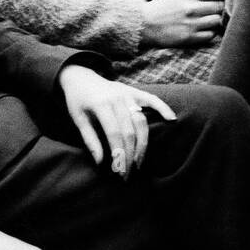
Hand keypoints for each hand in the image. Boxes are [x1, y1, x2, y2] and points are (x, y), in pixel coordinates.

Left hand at [57, 65, 175, 177]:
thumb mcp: (78, 119)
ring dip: (143, 143)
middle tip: (128, 172)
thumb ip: (90, 140)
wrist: (80, 77)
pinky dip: (163, 107)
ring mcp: (127, 94)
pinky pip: (152, 99)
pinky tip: (171, 119)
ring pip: (141, 121)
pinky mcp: (134, 91)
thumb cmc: (77, 101)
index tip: (120, 171)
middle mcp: (116, 98)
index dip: (119, 154)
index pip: (114, 134)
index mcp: (100, 105)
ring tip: (140, 161)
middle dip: (130, 154)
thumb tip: (100, 162)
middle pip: (129, 131)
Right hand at [142, 0, 225, 47]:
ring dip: (216, 20)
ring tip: (210, 18)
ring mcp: (191, 24)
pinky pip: (210, 35)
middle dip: (220, 6)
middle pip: (220, 6)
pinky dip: (210, 32)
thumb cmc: (164, 6)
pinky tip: (204, 28)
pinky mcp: (189, 38)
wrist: (145, 24)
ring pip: (217, 21)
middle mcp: (191, 8)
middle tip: (217, 8)